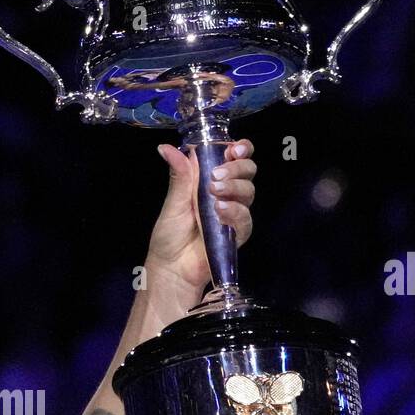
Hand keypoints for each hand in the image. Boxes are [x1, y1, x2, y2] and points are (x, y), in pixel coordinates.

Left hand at [147, 139, 255, 294]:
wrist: (172, 267)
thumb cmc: (170, 234)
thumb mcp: (173, 202)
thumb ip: (179, 175)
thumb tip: (166, 148)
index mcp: (211, 180)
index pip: (234, 157)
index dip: (241, 149)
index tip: (234, 149)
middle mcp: (226, 193)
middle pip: (247, 171)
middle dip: (237, 168)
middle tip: (217, 175)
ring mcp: (234, 213)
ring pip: (248, 191)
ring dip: (234, 188)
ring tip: (214, 193)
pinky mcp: (238, 233)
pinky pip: (245, 218)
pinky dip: (234, 212)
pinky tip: (220, 212)